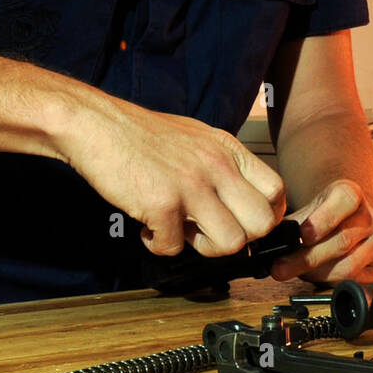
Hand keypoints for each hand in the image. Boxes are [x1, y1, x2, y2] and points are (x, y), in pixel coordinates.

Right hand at [62, 96, 285, 257]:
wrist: (96, 125)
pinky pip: (175, 248)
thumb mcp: (198, 139)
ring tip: (178, 231)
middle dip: (238, 239)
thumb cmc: (142, 135)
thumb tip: (240, 203)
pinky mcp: (162, 203)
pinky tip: (147, 227)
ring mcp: (192, 185)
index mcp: (228, 149)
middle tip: (209, 233)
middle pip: (262, 224)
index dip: (266, 217)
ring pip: (230, 243)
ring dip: (202, 248)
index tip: (244, 225)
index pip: (276, 191)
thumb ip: (222, 167)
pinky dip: (159, 245)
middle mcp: (218, 166)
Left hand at [270, 178, 372, 283]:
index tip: (302, 235)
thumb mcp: (305, 212)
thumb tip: (266, 245)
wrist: (338, 225)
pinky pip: (352, 281)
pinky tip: (314, 276)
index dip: (324, 218)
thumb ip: (290, 225)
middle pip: (341, 241)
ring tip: (295, 271)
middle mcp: (368, 218)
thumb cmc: (319, 218)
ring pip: (347, 265)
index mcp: (351, 196)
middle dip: (306, 258)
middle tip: (281, 267)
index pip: (345, 201)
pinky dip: (329, 282)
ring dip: (315, 273)